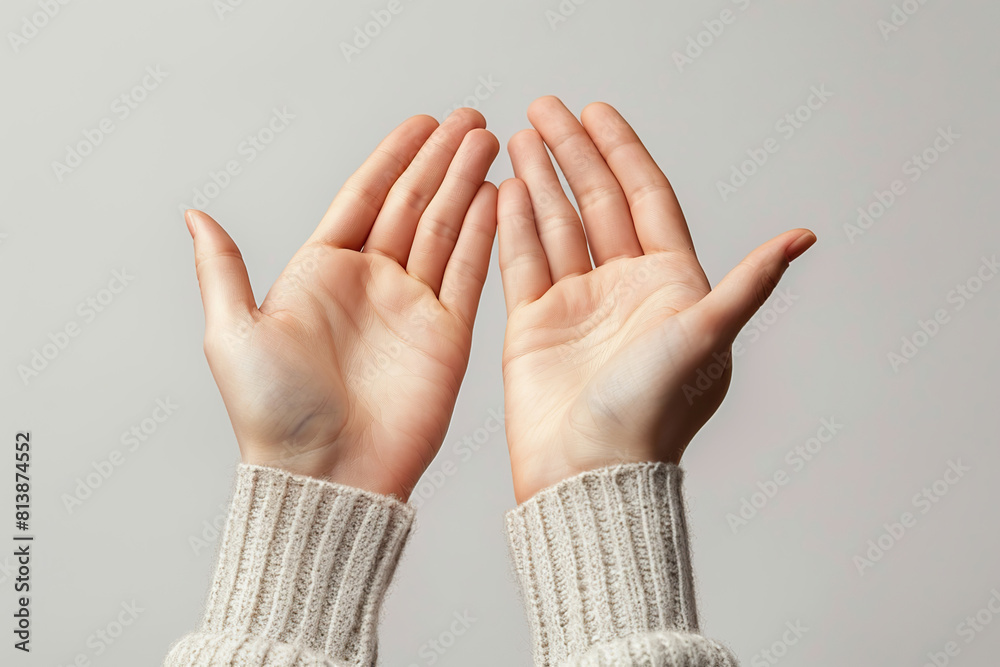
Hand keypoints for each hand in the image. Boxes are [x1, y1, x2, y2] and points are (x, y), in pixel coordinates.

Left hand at [185, 109, 499, 499]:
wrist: (325, 477)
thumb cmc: (274, 415)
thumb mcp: (233, 332)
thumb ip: (223, 269)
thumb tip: (195, 216)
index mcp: (322, 275)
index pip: (366, 198)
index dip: (396, 157)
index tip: (423, 123)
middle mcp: (371, 284)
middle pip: (414, 204)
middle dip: (442, 160)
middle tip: (471, 121)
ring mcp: (413, 308)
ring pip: (447, 229)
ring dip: (469, 185)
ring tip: (490, 144)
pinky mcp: (448, 337)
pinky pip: (472, 273)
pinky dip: (487, 235)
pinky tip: (499, 198)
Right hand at [497, 97, 815, 502]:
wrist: (590, 473)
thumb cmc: (652, 414)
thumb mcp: (706, 336)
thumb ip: (748, 283)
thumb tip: (802, 236)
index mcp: (670, 286)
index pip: (646, 200)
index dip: (622, 152)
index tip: (597, 112)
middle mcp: (624, 288)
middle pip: (597, 203)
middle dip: (572, 153)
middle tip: (546, 107)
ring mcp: (577, 305)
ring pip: (556, 226)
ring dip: (539, 180)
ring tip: (518, 137)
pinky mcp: (535, 325)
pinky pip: (521, 262)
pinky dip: (512, 225)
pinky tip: (504, 190)